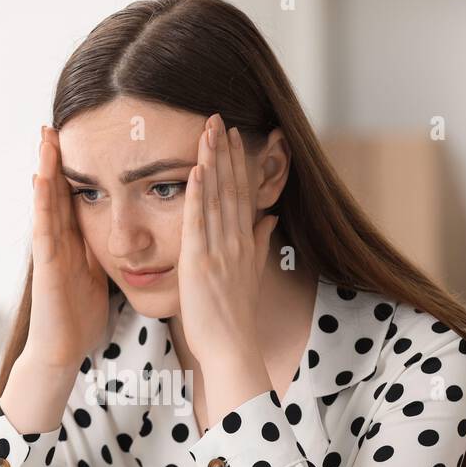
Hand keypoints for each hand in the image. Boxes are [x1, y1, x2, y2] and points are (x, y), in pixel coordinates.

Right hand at [24, 125, 109, 369]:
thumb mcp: (100, 277)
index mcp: (76, 243)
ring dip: (45, 169)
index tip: (87, 138)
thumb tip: (128, 239)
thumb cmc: (81, 319)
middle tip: (57, 123)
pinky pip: (43, 227)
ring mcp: (50, 251)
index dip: (81, 169)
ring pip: (47, 202)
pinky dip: (41, 202)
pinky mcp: (46, 265)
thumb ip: (107, 254)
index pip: (78, 198)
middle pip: (59, 191)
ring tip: (46, 137)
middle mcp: (60, 241)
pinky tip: (40, 179)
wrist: (63, 351)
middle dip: (58, 159)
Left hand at [177, 113, 278, 369]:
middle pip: (231, 187)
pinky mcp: (200, 263)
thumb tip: (269, 219)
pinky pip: (199, 222)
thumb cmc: (234, 317)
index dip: (237, 162)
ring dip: (212, 161)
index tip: (233, 135)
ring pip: (216, 197)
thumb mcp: (250, 274)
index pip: (241, 194)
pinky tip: (196, 170)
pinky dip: (198, 195)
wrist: (231, 348)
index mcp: (245, 243)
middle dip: (224, 151)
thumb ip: (259, 243)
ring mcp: (220, 251)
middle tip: (218, 118)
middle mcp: (236, 241)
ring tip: (208, 129)